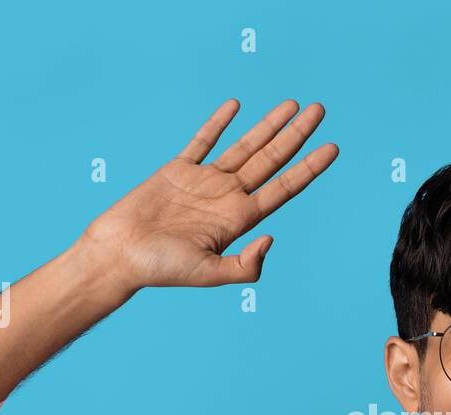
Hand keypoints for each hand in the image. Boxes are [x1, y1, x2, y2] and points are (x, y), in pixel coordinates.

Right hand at [79, 99, 337, 292]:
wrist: (117, 255)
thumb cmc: (159, 269)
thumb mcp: (209, 273)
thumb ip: (244, 265)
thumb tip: (270, 240)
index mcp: (239, 219)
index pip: (284, 188)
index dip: (309, 167)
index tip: (333, 147)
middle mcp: (227, 198)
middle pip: (272, 159)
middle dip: (297, 135)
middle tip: (320, 110)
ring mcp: (204, 182)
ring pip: (245, 146)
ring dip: (268, 125)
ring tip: (293, 105)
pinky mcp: (177, 170)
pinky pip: (203, 141)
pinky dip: (218, 122)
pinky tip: (236, 106)